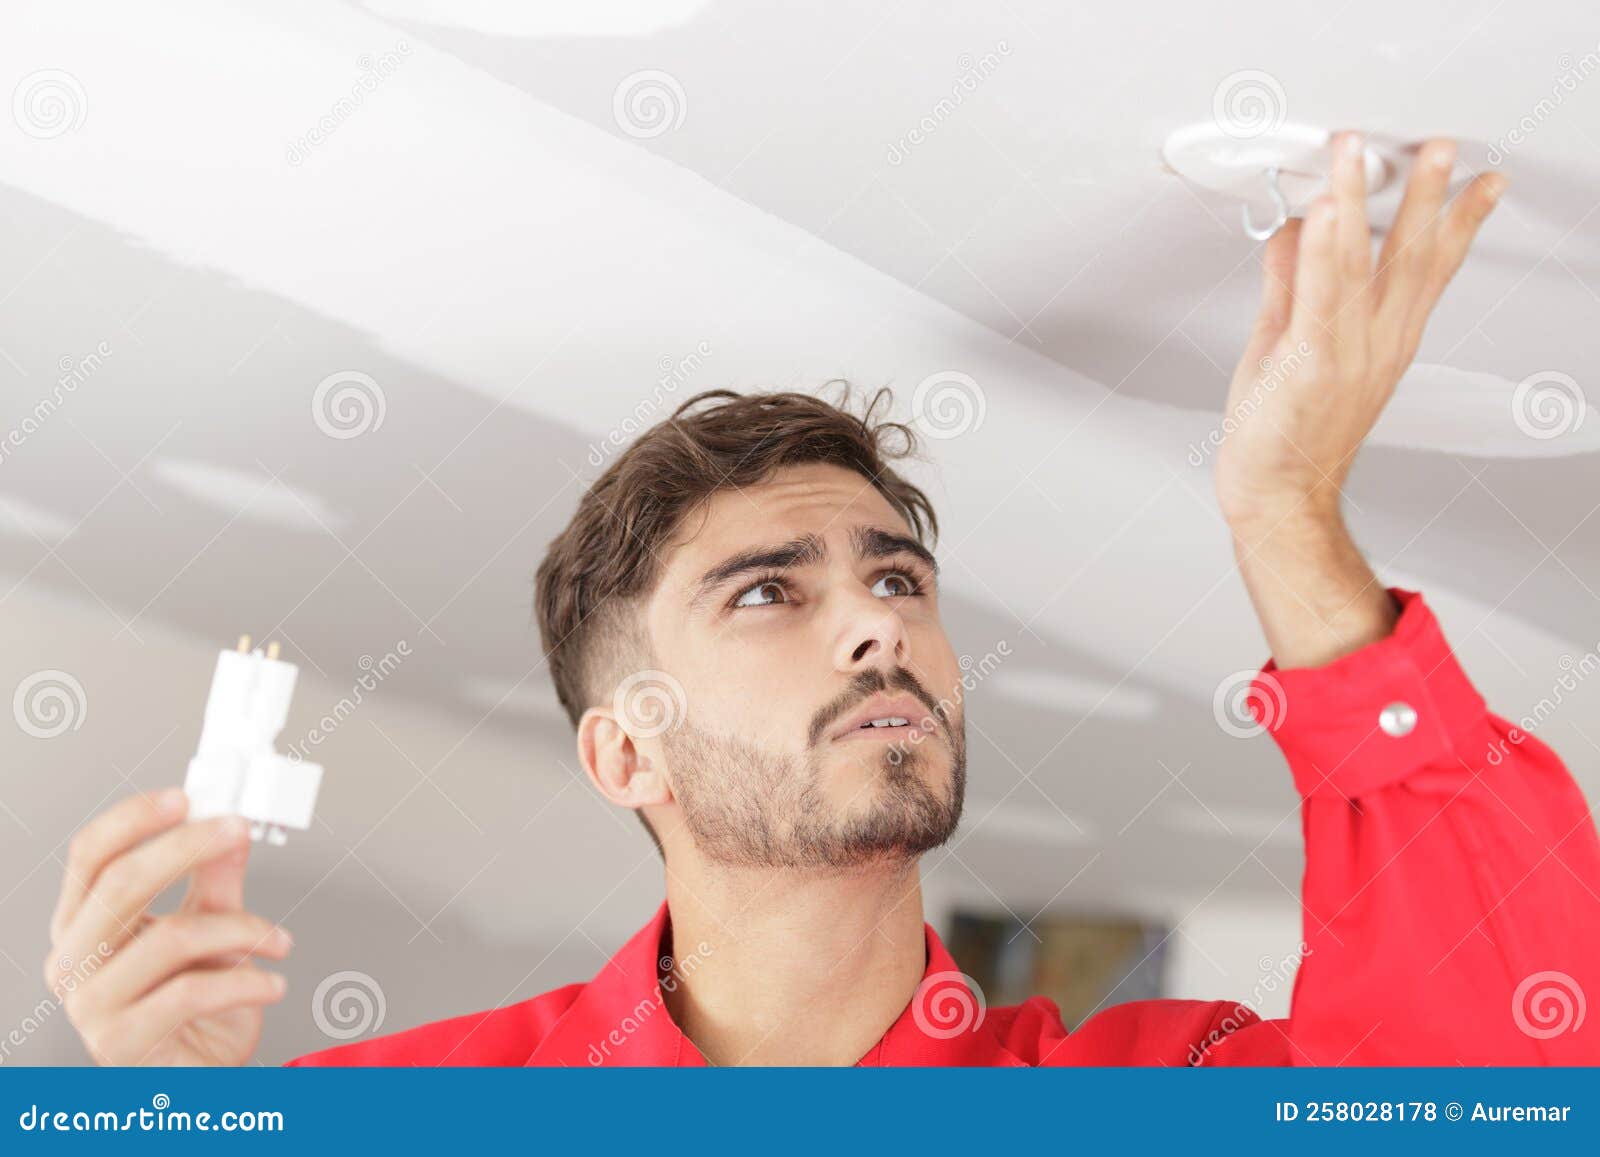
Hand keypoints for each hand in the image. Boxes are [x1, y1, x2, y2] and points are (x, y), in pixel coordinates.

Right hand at [43, 789, 291, 1065]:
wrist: (196, 1079)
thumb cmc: (193, 1009)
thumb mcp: (209, 931)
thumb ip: (215, 880)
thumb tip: (231, 826)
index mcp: (81, 926)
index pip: (89, 857)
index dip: (134, 819)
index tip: (186, 796)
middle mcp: (73, 962)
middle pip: (122, 884)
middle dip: (189, 848)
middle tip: (237, 831)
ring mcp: (91, 1005)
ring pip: (170, 937)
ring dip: (241, 929)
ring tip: (278, 940)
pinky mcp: (122, 1042)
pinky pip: (193, 992)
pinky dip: (247, 982)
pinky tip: (272, 983)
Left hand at [1214, 134, 1507, 534]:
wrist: (1278, 497)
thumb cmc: (1286, 435)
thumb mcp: (1289, 342)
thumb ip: (1292, 284)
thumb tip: (1296, 232)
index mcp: (1384, 340)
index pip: (1430, 269)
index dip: (1458, 222)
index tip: (1482, 182)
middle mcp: (1376, 343)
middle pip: (1412, 258)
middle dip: (1430, 197)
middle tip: (1443, 147)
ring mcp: (1347, 352)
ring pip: (1361, 264)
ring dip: (1361, 200)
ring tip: (1361, 152)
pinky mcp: (1310, 363)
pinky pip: (1320, 298)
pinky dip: (1325, 252)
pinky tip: (1326, 212)